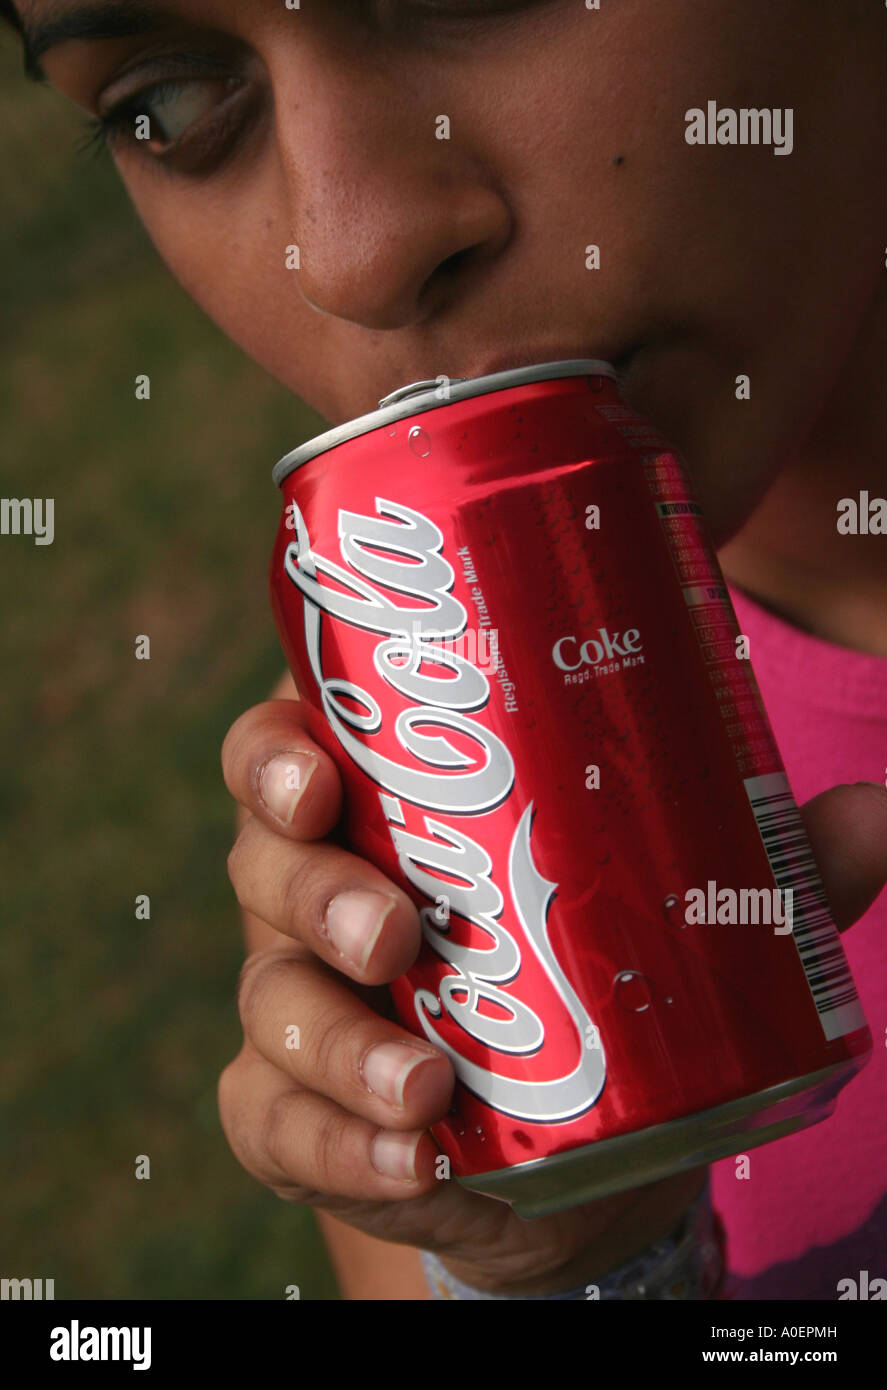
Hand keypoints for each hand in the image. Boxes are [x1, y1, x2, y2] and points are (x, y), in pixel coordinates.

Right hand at [219, 685, 886, 1294]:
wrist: (574, 1142)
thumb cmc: (597, 981)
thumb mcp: (676, 913)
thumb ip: (768, 869)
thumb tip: (870, 807)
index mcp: (382, 816)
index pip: (285, 754)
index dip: (272, 755)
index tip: (318, 774)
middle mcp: (318, 900)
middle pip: (264, 871)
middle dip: (313, 894)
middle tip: (395, 930)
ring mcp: (303, 1010)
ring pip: (270, 1006)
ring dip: (336, 1042)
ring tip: (425, 1083)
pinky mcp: (303, 1118)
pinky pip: (280, 1127)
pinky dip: (339, 1146)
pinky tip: (408, 1160)